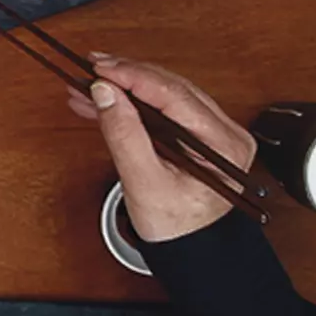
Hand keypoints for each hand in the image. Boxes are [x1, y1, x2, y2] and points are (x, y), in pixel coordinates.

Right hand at [67, 56, 256, 242]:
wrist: (189, 248)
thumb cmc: (175, 225)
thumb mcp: (143, 183)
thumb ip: (124, 136)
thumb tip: (105, 92)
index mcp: (224, 145)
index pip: (176, 96)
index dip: (134, 77)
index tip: (101, 70)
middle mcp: (226, 132)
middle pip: (171, 88)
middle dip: (127, 77)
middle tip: (91, 68)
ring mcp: (214, 130)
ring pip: (164, 93)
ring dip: (126, 87)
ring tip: (89, 85)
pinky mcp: (197, 131)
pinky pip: (162, 106)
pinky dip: (132, 102)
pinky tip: (104, 100)